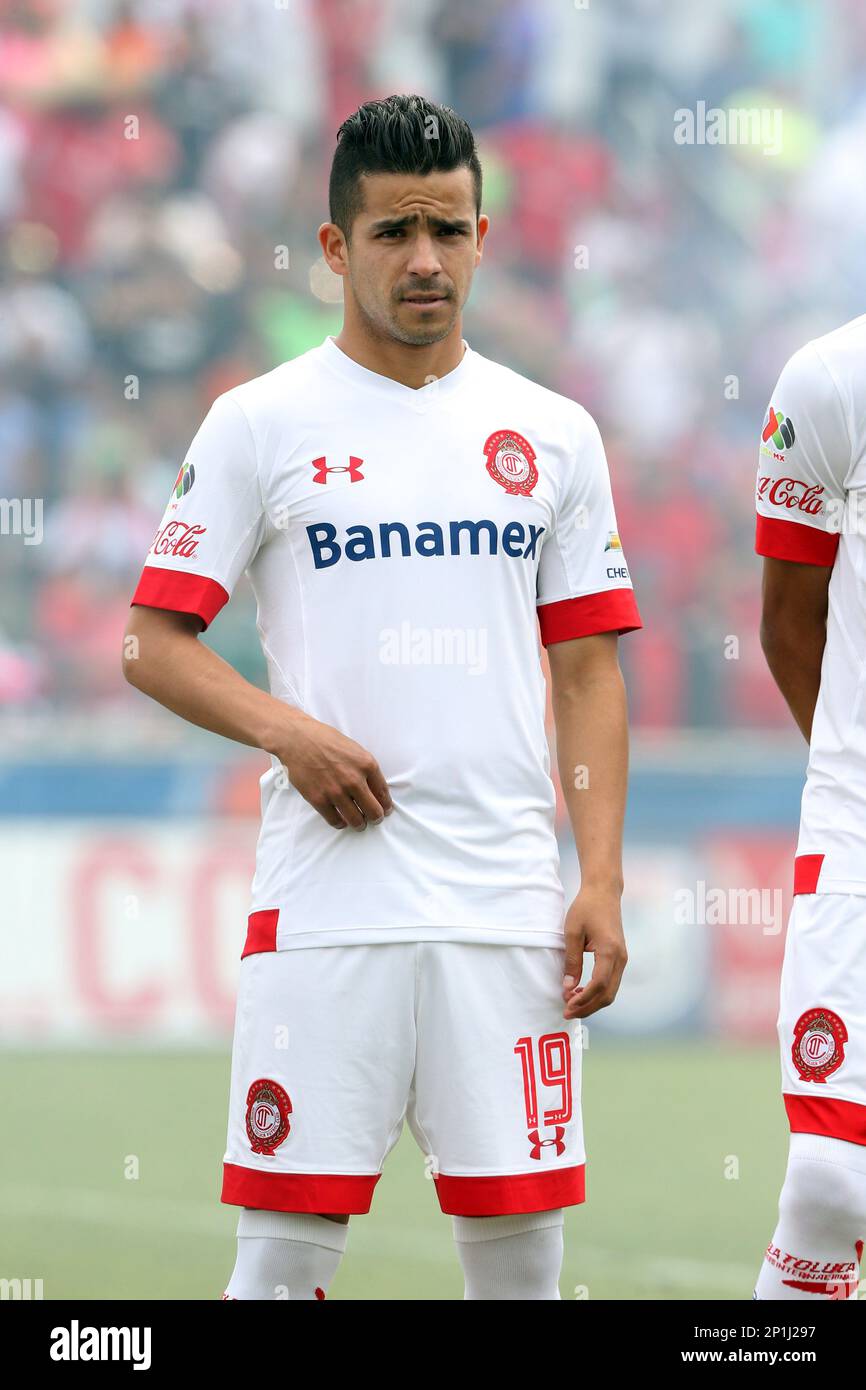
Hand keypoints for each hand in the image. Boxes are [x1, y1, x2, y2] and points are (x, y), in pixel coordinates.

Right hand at [273, 711, 392, 830]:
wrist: (297, 739)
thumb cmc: (325, 739)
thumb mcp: (354, 749)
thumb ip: (365, 768)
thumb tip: (374, 788)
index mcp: (366, 764)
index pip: (383, 793)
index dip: (386, 805)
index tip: (385, 810)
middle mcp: (354, 780)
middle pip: (373, 811)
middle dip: (376, 818)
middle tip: (374, 819)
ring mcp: (336, 791)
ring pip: (355, 820)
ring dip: (359, 824)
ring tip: (359, 823)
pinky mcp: (319, 799)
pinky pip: (335, 820)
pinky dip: (340, 823)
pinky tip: (341, 821)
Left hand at [561, 886, 626, 1019]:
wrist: (604, 892)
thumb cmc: (586, 908)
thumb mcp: (572, 933)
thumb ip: (571, 961)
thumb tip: (567, 988)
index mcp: (610, 951)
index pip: (598, 985)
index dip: (583, 999)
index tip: (566, 1004)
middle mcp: (620, 958)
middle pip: (608, 994)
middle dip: (588, 1007)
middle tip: (567, 1012)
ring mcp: (622, 959)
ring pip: (611, 991)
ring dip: (592, 1001)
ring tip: (571, 1003)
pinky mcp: (619, 958)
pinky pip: (611, 982)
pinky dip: (597, 992)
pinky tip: (580, 992)